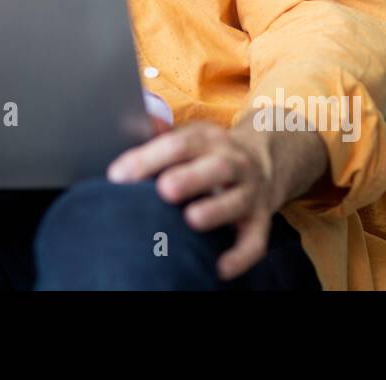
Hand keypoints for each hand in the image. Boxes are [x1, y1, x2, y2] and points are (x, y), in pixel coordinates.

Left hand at [106, 119, 326, 279]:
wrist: (266, 163)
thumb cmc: (211, 154)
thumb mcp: (192, 137)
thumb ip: (163, 134)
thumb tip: (139, 117)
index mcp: (210, 141)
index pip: (180, 144)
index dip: (149, 158)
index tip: (119, 175)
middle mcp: (234, 163)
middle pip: (216, 167)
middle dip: (190, 178)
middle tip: (164, 189)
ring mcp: (250, 192)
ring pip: (238, 200)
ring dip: (216, 210)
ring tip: (191, 219)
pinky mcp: (261, 221)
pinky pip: (255, 241)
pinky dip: (240, 256)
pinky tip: (220, 269)